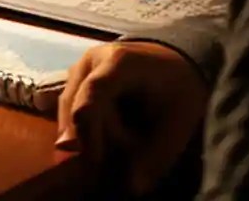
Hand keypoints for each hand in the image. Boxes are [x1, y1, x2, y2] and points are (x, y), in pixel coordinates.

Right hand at [55, 41, 208, 194]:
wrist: (173, 60)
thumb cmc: (179, 86)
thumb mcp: (179, 120)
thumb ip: (158, 153)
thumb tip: (133, 188)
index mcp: (119, 62)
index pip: (94, 93)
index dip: (89, 129)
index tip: (95, 161)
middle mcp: (90, 61)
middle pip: (78, 108)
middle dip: (98, 137)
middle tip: (130, 149)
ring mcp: (77, 69)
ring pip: (70, 112)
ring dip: (92, 134)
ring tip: (123, 140)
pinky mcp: (72, 80)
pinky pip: (69, 110)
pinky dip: (84, 129)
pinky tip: (101, 138)